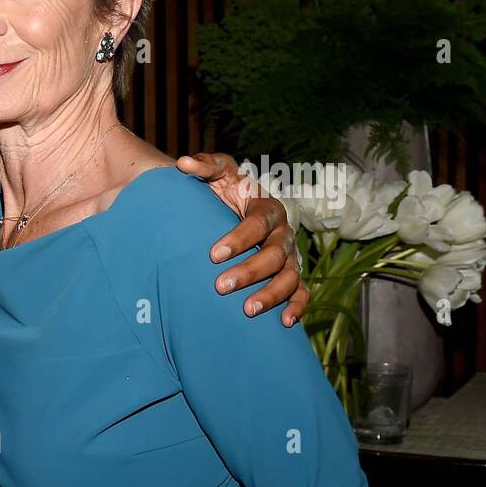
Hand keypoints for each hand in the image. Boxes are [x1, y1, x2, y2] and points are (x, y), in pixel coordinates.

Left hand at [176, 152, 308, 325]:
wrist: (229, 212)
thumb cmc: (224, 192)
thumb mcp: (216, 175)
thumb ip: (204, 166)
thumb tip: (184, 164)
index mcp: (268, 209)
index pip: (259, 223)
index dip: (240, 238)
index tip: (214, 254)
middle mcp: (283, 234)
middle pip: (275, 254)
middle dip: (250, 271)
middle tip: (221, 286)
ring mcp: (289, 257)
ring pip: (289, 277)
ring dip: (271, 294)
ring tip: (247, 310)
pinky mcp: (290, 277)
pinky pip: (301, 293)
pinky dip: (297, 307)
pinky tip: (283, 322)